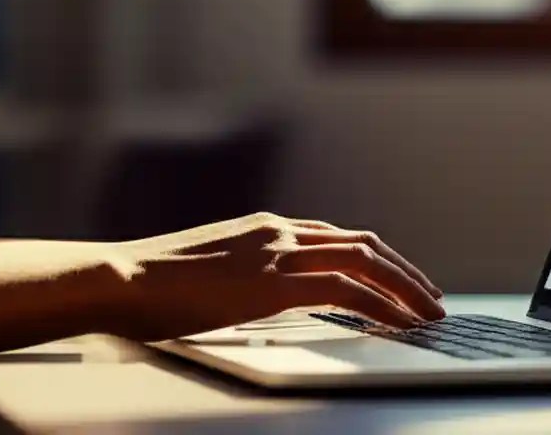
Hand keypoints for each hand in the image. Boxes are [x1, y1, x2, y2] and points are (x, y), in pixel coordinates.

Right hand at [103, 212, 444, 342]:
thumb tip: (253, 295)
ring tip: (430, 313)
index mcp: (264, 226)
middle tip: (429, 297)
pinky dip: (381, 305)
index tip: (397, 279)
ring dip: (405, 287)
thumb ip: (240, 274)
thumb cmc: (149, 283)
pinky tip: (399, 323)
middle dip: (403, 271)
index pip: (336, 237)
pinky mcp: (274, 283)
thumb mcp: (206, 270)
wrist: (120, 278)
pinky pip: (347, 291)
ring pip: (366, 261)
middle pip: (363, 243)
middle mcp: (279, 231)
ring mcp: (278, 252)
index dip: (374, 258)